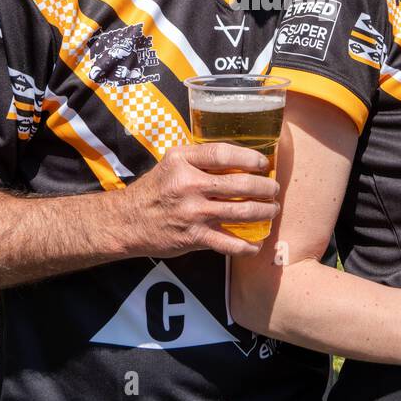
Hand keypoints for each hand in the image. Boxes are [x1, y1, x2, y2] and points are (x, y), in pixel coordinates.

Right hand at [115, 143, 280, 259]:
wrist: (127, 221)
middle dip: (265, 187)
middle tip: (273, 189)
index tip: (263, 164)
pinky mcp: (194, 238)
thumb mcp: (171, 163)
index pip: (223, 154)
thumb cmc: (155, 190)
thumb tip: (239, 157)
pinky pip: (230, 244)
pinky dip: (248, 246)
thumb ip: (200, 158)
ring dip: (264, 212)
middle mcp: (188, 185)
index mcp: (182, 161)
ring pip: (241, 212)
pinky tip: (256, 244)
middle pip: (240, 183)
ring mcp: (192, 213)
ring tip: (271, 210)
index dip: (250, 158)